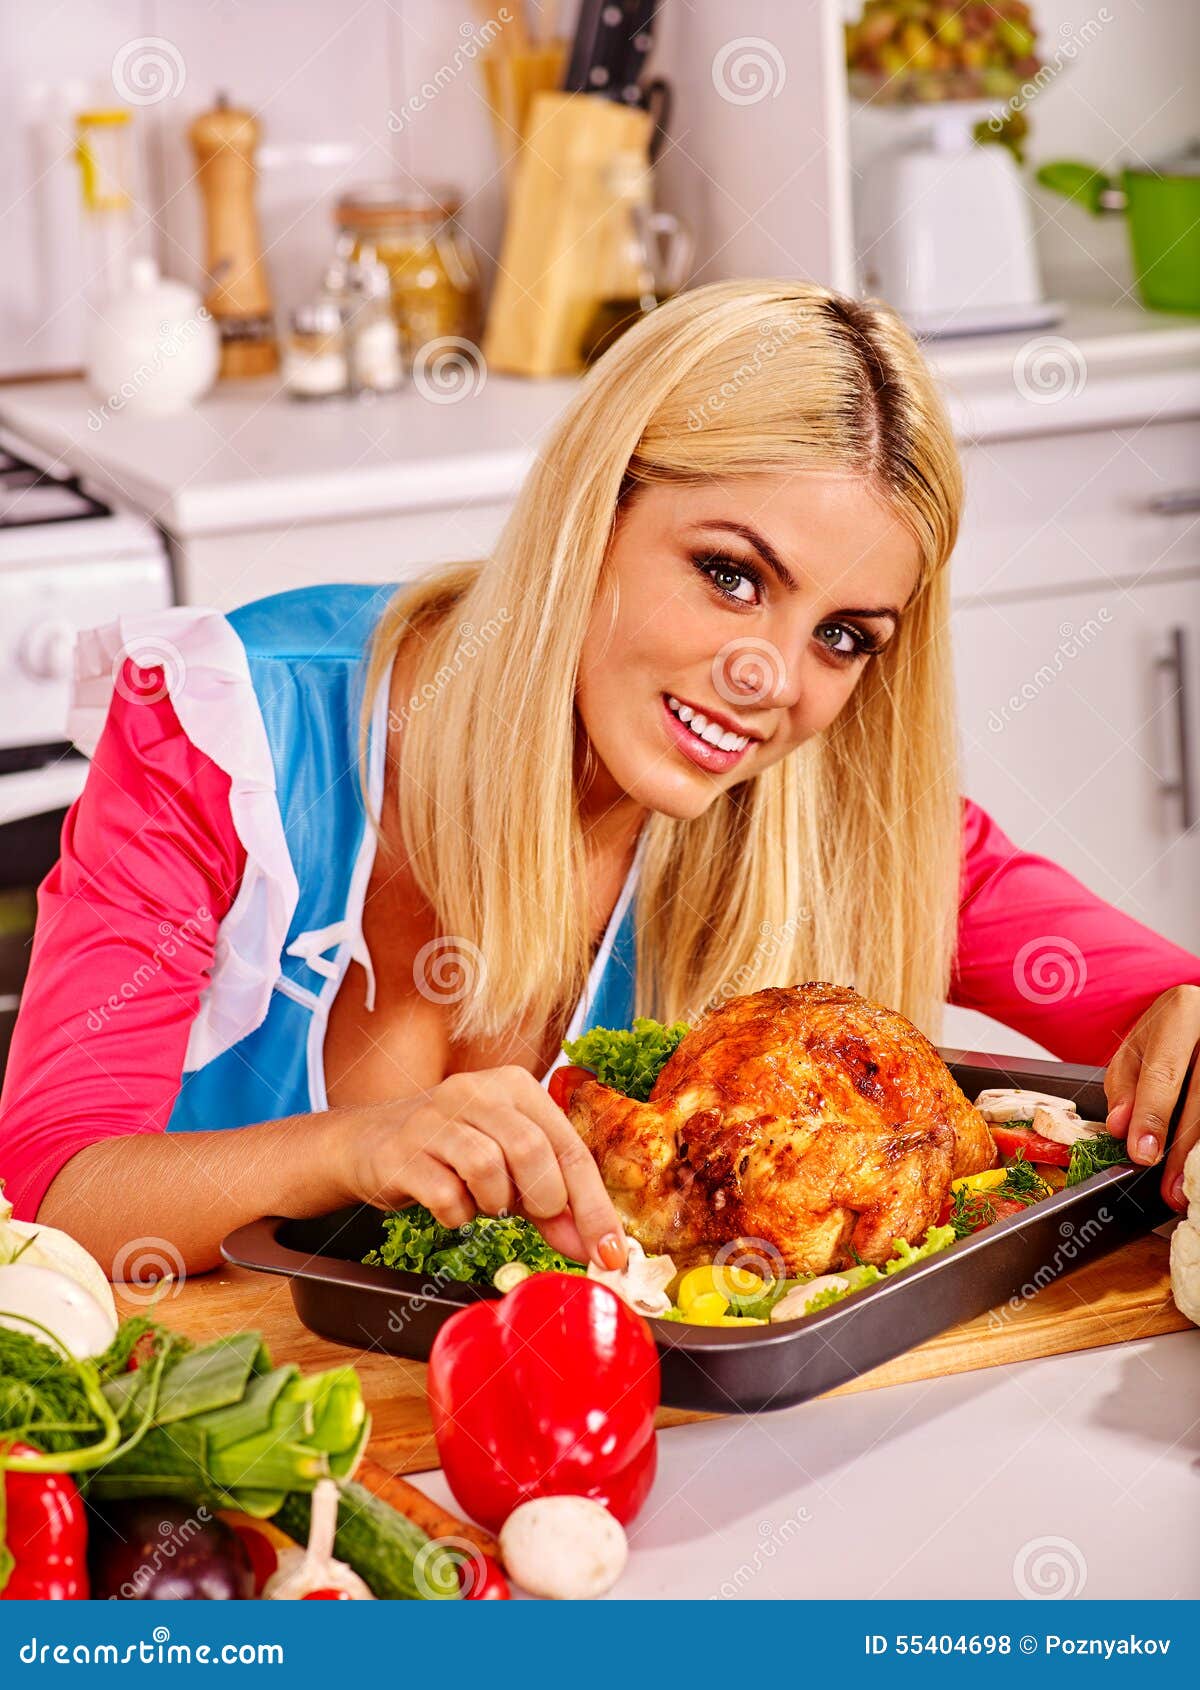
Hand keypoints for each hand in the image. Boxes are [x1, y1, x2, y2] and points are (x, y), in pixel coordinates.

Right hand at [346, 1066, 627, 1268]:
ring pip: (488, 1167)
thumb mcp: (509, 1166)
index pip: (571, 1148)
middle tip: (533, 1216)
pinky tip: (449, 1204)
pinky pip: (446, 1195)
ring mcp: (435, 1118)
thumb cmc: (452, 1153)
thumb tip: (593, 1247)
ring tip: (481, 1200)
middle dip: (544, 1199)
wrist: (368, 1143)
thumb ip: (552, 1201)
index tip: (608, 1254)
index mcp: (515, 1086)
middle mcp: (476, 1091)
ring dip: (493, 1202)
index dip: (594, 1207)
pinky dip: (456, 1213)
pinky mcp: (403, 1151)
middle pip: (532, 1151)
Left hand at [1103, 984, 1199, 1212]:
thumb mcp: (1139, 1046)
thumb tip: (1120, 1125)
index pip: (1163, 1072)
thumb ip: (1125, 1084)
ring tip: (1186, 1187)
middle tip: (1170, 1186)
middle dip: (1183, 1146)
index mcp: (1182, 1014)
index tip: (1142, 1153)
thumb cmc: (1173, 1033)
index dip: (1152, 1116)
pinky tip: (1199, 1164)